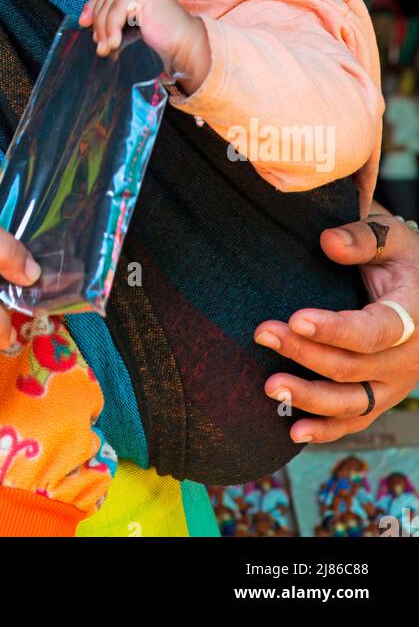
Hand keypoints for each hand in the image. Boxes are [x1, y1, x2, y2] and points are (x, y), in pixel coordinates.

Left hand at [79, 0, 210, 91]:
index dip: (93, 8)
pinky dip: (111, 27)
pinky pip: (118, 8)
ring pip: (110, 4)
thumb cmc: (165, 42)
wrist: (188, 46)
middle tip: (99, 44)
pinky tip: (114, 44)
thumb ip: (115, 25)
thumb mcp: (133, 30)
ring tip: (107, 48)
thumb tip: (88, 25)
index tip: (83, 24)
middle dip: (98, 22)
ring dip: (104, 28)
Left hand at [256, 212, 418, 443]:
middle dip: (303, 352)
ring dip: (308, 397)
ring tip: (270, 386)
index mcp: (413, 317)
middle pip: (352, 366)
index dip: (334, 329)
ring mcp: (396, 383)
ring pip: (352, 401)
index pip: (373, 331)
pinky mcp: (382, 396)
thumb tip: (329, 242)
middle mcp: (407, 357)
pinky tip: (294, 432)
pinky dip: (327, 430)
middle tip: (263, 333)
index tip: (295, 318)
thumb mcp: (391, 236)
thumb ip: (362, 238)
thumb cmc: (401, 256)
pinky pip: (356, 420)